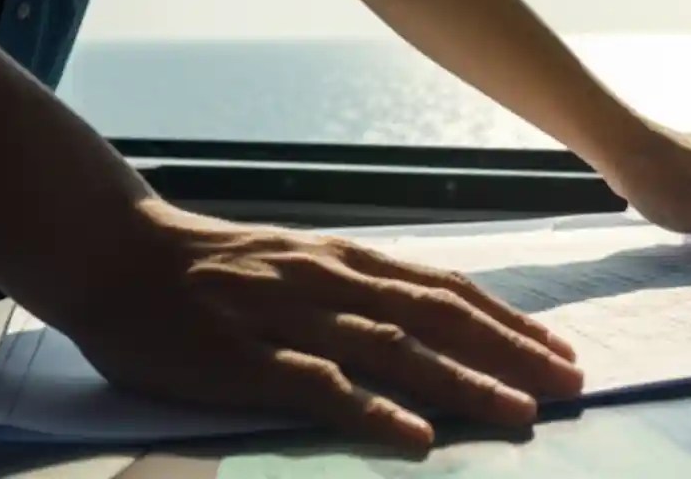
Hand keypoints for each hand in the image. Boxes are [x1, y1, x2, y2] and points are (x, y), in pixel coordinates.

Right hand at [57, 201, 581, 449]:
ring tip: (520, 414)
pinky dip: (373, 410)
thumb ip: (357, 287)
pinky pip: (320, 386)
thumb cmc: (214, 265)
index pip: (447, 289)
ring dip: (465, 383)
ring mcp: (292, 317)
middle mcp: (334, 281)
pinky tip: (417, 437)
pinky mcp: (246, 358)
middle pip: (440, 318)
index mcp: (349, 259)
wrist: (119, 253)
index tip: (560, 349)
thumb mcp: (299, 260)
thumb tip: (427, 318)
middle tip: (571, 383)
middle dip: (512, 352)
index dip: (509, 320)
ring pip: (396, 351)